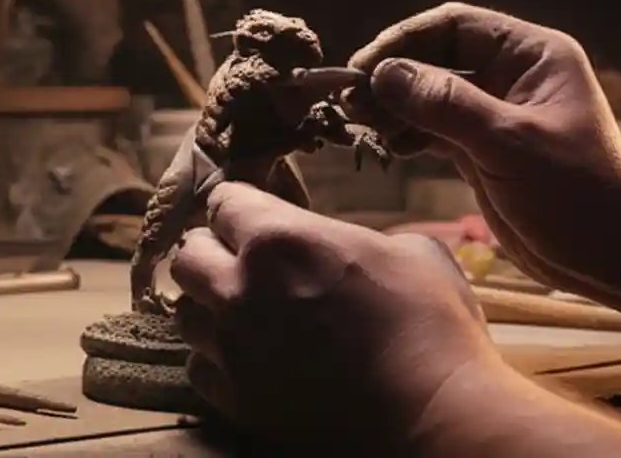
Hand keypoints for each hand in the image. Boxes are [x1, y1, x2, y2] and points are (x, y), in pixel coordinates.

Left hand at [170, 181, 507, 454]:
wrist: (435, 417)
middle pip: (187, 256)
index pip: (224, 202)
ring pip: (185, 314)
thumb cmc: (432, 326)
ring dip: (208, 307)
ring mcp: (234, 349)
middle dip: (210, 251)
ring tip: (240, 312)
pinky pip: (200, 369)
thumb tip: (346, 250)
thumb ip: (356, 238)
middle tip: (240, 261)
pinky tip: (248, 359)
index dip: (239, 205)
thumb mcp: (411, 251)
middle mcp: (240, 289)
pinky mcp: (239, 401)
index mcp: (279, 239)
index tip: (252, 213)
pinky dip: (216, 360)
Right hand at [346, 3, 620, 293]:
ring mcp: (495, 114)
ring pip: (429, 95)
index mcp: (532, 55)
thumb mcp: (509, 143)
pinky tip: (387, 148)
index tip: (365, 67)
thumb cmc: (578, 193)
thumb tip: (383, 73)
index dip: (405, 40)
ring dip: (393, 107)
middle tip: (350, 101)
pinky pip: (432, 129)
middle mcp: (512, 77)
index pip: (454, 26)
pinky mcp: (482, 151)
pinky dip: (406, 135)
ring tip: (360, 125)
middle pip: (436, 58)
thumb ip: (445, 104)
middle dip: (392, 76)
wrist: (611, 257)